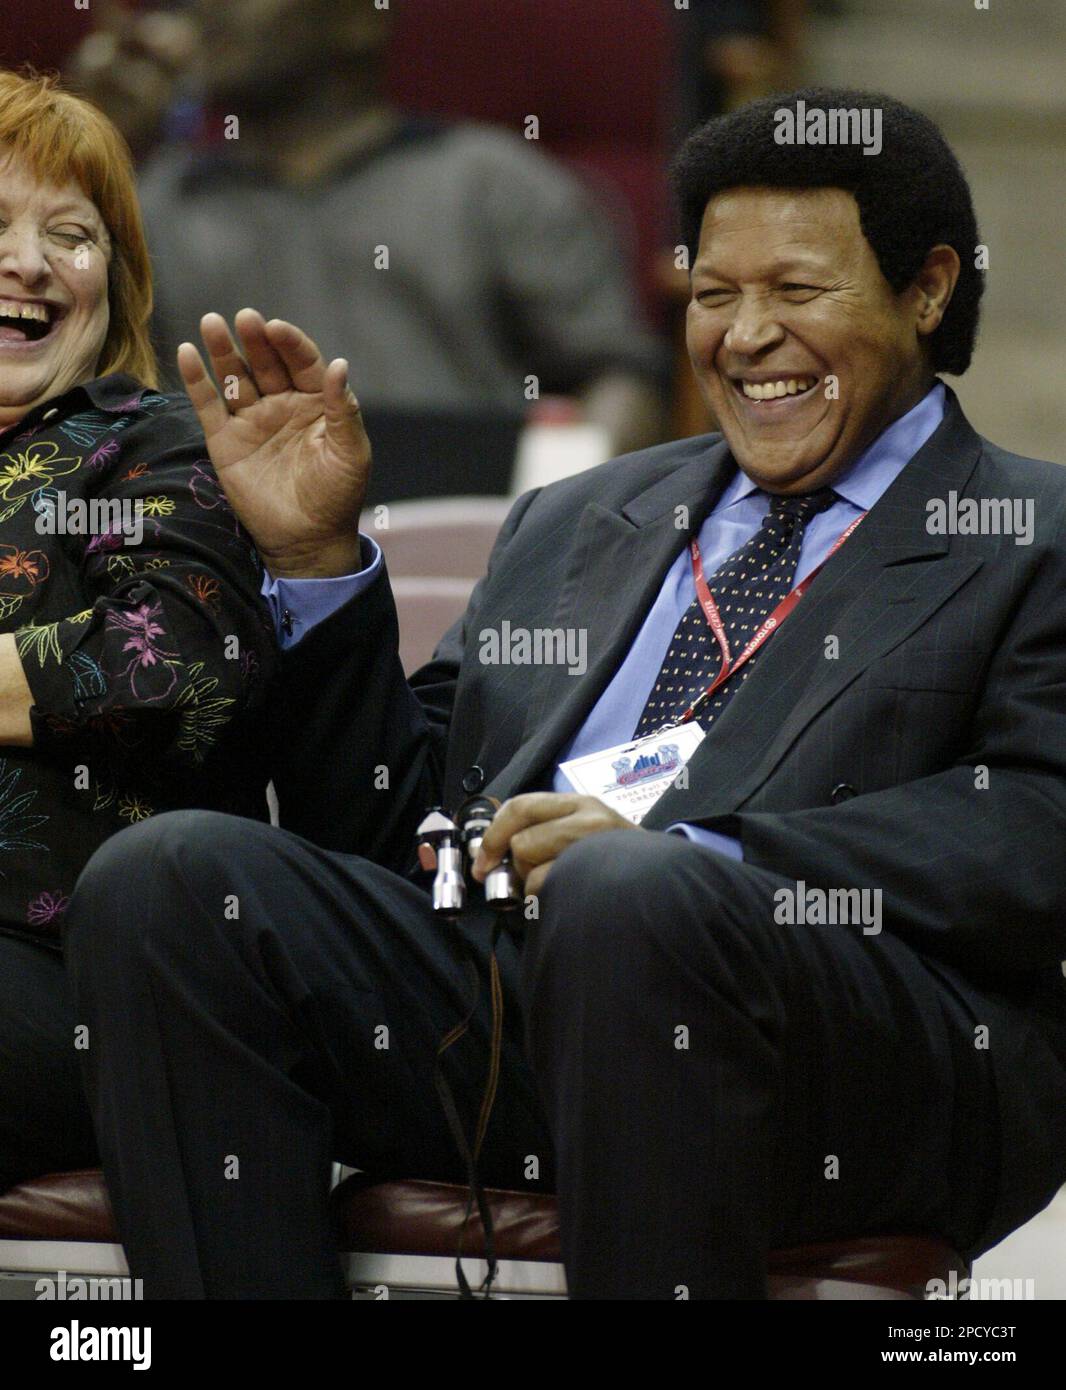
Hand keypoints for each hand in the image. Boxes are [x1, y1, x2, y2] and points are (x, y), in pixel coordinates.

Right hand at [177, 310, 370, 578]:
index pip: (302, 362)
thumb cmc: (337, 496)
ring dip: (223, 350)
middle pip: (265, 362)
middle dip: (255, 340)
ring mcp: (251, 421)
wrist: (308, 540)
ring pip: (235, 377)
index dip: (290, 343)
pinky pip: (208, 405)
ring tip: (212, 322)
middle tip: (245, 318)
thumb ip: (344, 409)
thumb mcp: (350, 452)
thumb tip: (339, 364)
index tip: (277, 328)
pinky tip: (187, 353)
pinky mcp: (225, 441)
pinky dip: (197, 380)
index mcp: (315, 402)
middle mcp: (281, 404)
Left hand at [472, 793, 637, 899]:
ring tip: (560, 887)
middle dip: (519, 867)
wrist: (667, 880)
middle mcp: (589, 817)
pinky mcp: (596, 874)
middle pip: (522, 842)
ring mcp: (594, 846)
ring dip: (534, 887)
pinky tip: (567, 900)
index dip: (493, 835)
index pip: (520, 806)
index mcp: (581, 803)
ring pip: (531, 867)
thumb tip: (492, 854)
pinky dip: (545, 902)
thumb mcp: (587, 831)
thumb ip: (547, 831)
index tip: (483, 862)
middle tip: (531, 879)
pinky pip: (546, 889)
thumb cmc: (620, 861)